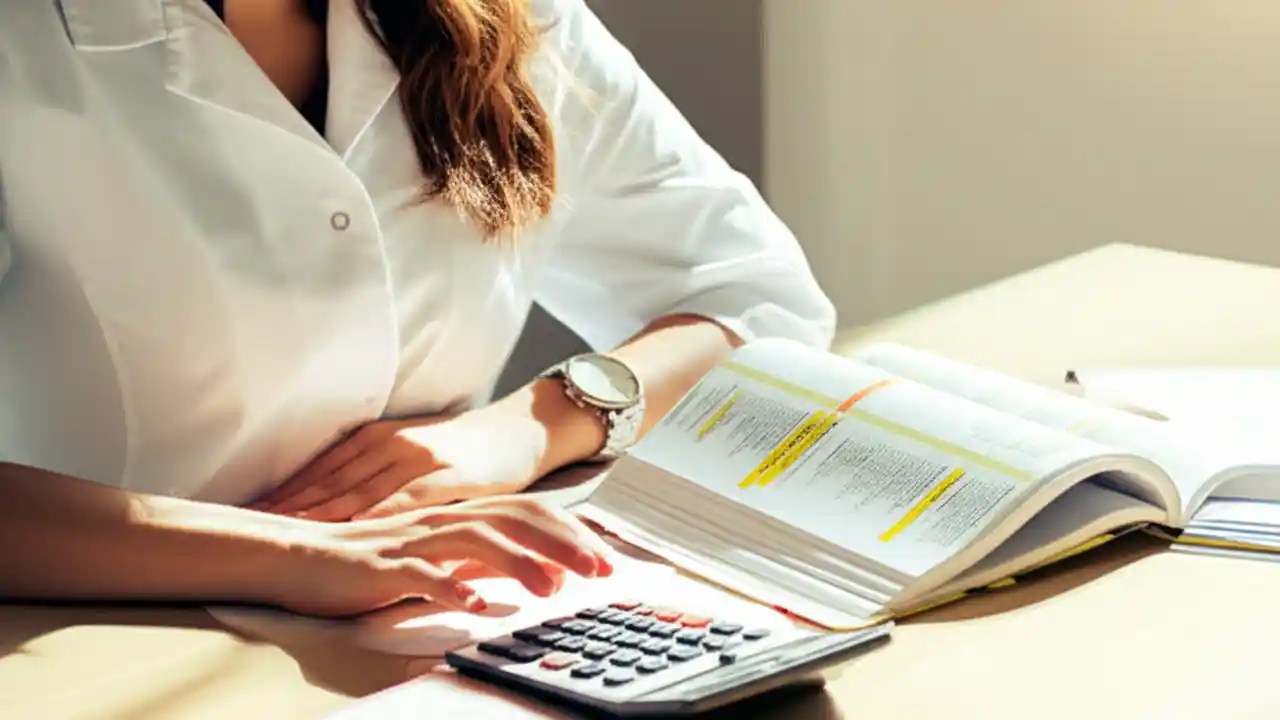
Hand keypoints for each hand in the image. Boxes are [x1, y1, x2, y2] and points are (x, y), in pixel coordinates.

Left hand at [254, 405, 548, 521]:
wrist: (523, 428)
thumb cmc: (468, 447)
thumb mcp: (412, 450)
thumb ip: (374, 473)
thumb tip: (331, 501)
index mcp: (377, 438)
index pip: (319, 469)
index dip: (281, 492)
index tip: (243, 514)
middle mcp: (392, 446)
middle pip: (328, 481)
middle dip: (285, 507)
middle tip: (245, 529)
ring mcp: (420, 461)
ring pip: (358, 491)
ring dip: (318, 514)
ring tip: (282, 534)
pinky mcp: (450, 478)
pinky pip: (407, 502)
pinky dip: (376, 518)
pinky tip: (353, 533)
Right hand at [269, 495, 613, 616]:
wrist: (297, 553)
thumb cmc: (366, 559)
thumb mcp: (434, 556)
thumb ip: (476, 559)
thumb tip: (523, 574)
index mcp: (455, 513)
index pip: (524, 512)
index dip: (569, 531)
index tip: (605, 556)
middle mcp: (440, 518)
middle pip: (513, 519)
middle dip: (563, 543)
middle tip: (601, 569)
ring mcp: (412, 540)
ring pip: (476, 542)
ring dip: (519, 563)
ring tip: (552, 588)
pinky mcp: (382, 566)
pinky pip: (422, 575)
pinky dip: (452, 588)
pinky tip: (477, 606)